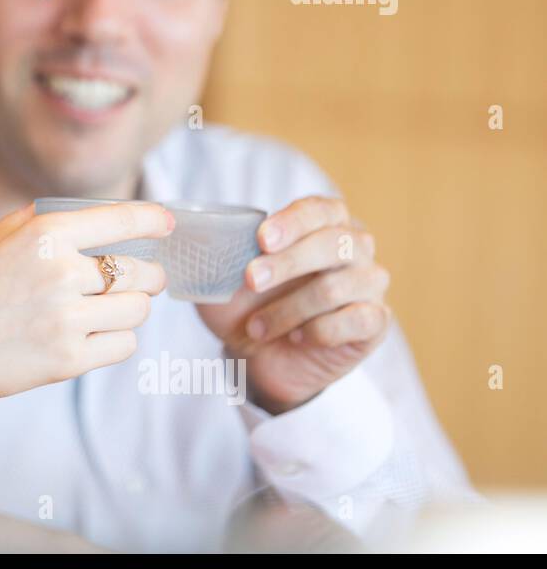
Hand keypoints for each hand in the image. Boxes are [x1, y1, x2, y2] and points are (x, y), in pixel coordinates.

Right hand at [0, 200, 173, 420]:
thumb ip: (27, 224)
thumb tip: (68, 211)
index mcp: (42, 236)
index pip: (121, 220)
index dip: (152, 220)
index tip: (167, 224)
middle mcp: (61, 274)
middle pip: (139, 271)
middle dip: (147, 276)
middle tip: (139, 280)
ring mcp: (67, 320)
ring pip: (137, 311)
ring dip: (130, 309)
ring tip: (109, 310)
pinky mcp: (68, 360)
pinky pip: (122, 346)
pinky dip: (116, 341)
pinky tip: (94, 336)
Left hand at [194, 196, 391, 413]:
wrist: (261, 359)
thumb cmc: (246, 305)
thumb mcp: (223, 277)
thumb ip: (216, 253)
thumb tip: (193, 234)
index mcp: (324, 224)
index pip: (322, 209)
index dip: (293, 222)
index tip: (260, 239)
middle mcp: (355, 248)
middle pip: (335, 243)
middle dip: (287, 263)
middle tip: (250, 280)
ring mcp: (370, 285)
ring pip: (338, 287)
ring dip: (288, 309)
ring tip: (256, 327)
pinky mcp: (375, 322)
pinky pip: (357, 320)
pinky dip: (319, 330)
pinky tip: (297, 337)